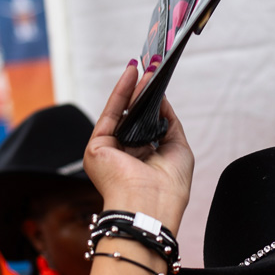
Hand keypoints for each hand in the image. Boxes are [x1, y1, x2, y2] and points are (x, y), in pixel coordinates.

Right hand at [83, 61, 193, 235]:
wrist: (152, 207)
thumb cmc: (169, 189)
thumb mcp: (178, 149)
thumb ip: (168, 123)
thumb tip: (161, 99)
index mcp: (143, 162)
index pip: (146, 127)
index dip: (152, 105)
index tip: (159, 84)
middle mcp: (124, 157)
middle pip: (132, 117)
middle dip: (142, 92)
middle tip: (153, 68)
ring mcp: (109, 152)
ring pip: (121, 113)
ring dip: (133, 89)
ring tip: (146, 68)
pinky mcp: (96, 148)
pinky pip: (110, 114)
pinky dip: (120, 93)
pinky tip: (131, 75)